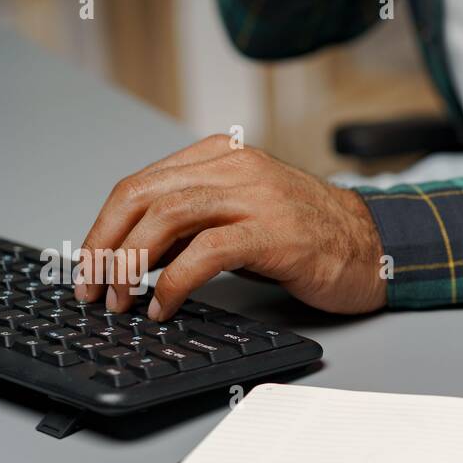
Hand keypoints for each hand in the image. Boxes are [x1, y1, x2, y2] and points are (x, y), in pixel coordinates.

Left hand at [75, 135, 384, 319]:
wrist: (374, 247)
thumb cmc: (310, 239)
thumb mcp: (244, 218)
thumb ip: (193, 225)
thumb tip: (130, 257)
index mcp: (222, 157)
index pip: (140, 185)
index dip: (103, 228)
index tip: (88, 268)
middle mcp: (235, 167)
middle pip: (142, 198)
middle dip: (105, 247)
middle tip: (91, 290)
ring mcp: (256, 197)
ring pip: (167, 219)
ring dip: (130, 266)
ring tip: (121, 302)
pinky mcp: (274, 232)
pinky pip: (205, 253)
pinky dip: (172, 282)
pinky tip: (163, 306)